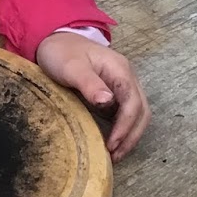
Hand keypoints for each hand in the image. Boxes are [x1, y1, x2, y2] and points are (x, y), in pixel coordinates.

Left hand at [35, 33, 149, 160]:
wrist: (55, 39)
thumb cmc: (61, 53)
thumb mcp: (71, 67)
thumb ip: (89, 83)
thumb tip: (108, 101)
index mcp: (120, 70)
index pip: (132, 103)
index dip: (125, 127)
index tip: (112, 145)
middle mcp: (127, 77)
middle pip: (141, 111)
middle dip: (131, 135)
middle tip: (115, 156)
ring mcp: (123, 84)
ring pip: (138, 113)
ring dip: (130, 134)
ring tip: (115, 154)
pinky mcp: (116, 91)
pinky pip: (127, 112)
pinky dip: (124, 129)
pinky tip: (112, 141)